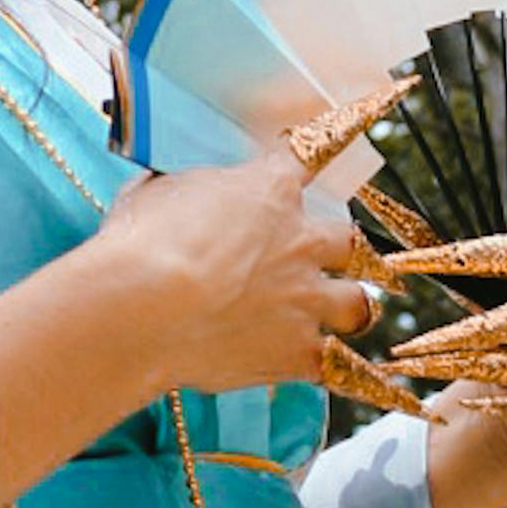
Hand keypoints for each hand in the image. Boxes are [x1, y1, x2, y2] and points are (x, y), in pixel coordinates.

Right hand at [72, 141, 379, 406]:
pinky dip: (350, 374)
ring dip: (349, 307)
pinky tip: (367, 387)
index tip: (354, 120)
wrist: (143, 308)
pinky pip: (346, 371)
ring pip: (358, 305)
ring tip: (341, 313)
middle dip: (342, 248)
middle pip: (350, 240)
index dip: (334, 135)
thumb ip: (182, 192)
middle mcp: (300, 243)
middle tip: (329, 254)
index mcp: (268, 190)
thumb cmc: (139, 242)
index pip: (315, 150)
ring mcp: (305, 302)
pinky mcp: (298, 355)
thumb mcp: (154, 194)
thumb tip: (173, 195)